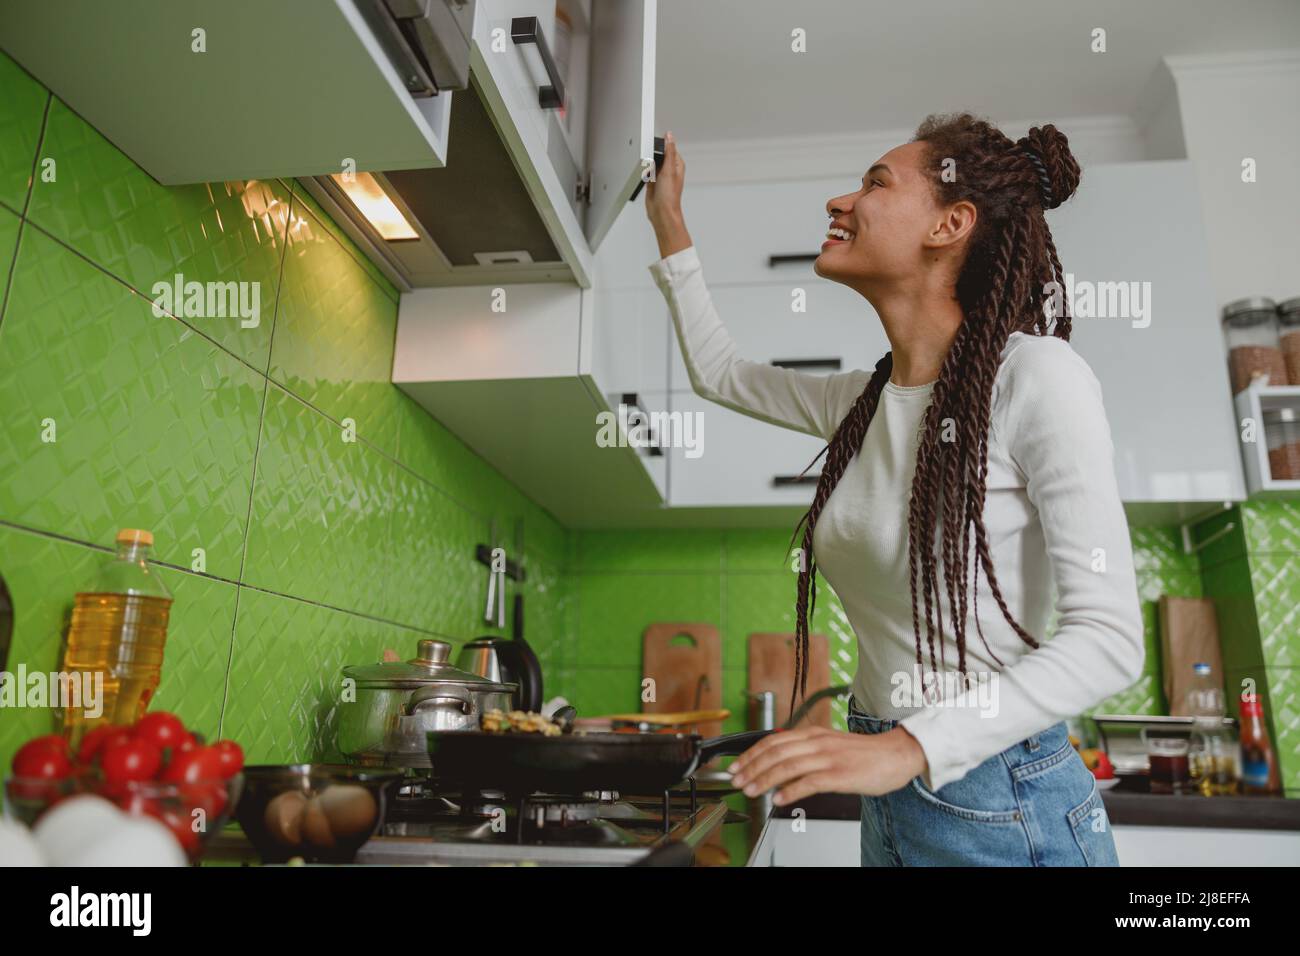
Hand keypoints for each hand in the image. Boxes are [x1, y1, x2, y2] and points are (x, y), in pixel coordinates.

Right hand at [645, 131, 690, 255]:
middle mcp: (669, 169)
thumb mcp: (670, 169)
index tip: (654, 144)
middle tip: (651, 161)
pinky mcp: (652, 182)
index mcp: (677, 164)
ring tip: (648, 170)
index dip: (661, 145)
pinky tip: (644, 176)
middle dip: (652, 155)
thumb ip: (669, 151)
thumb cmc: (669, 196)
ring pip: (651, 163)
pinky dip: (644, 172)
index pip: (669, 147)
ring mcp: (660, 176)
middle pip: (658, 154)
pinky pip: (646, 172)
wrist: (661, 213)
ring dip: (647, 164)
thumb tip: (669, 136)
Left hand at [728, 725, 929, 805]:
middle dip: (751, 767)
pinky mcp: (839, 775)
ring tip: (751, 790)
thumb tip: (779, 763)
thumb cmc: (864, 754)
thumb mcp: (829, 745)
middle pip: (775, 752)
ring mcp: (828, 758)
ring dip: (764, 779)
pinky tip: (779, 799)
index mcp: (812, 734)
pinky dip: (790, 791)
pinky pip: (809, 782)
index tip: (737, 766)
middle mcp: (817, 743)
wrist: (895, 755)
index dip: (751, 754)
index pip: (773, 741)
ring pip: (787, 766)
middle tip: (737, 781)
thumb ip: (805, 751)